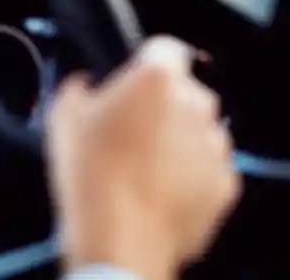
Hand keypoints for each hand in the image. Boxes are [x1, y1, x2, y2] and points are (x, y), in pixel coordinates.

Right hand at [47, 36, 239, 279]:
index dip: (146, 64)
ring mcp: (215, 145)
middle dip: (164, 107)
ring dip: (179, 143)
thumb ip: (80, 89)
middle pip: (185, 92)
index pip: (165, 48)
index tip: (134, 82)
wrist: (119, 241)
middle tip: (131, 133)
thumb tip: (85, 86)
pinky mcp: (225, 183)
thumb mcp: (64, 120)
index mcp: (157, 78)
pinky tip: (160, 192)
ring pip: (200, 132)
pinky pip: (209, 170)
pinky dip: (192, 177)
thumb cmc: (91, 178)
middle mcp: (196, 104)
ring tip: (144, 170)